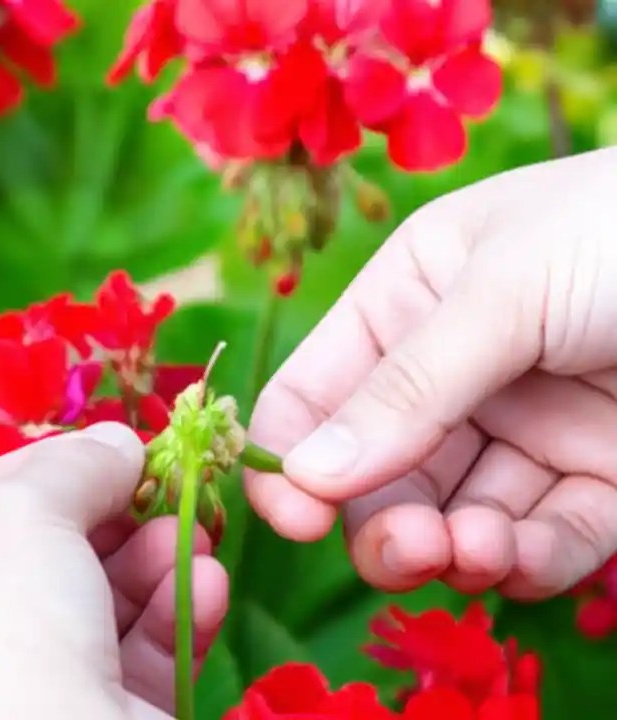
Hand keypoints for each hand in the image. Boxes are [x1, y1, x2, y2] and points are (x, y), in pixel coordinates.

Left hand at [0, 423, 228, 719]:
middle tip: (163, 481)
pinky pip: (135, 659)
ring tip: (194, 531)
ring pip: (95, 605)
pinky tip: (207, 584)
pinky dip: (174, 615)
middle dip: (107, 511)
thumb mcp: (20, 515)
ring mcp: (19, 701)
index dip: (25, 466)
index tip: (95, 445)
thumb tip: (116, 444)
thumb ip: (68, 466)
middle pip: (35, 554)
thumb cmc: (2, 639)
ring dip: (152, 557)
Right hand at [247, 147, 616, 599]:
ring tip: (468, 555)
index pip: (315, 393)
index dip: (288, 456)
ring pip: (451, 517)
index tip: (291, 516)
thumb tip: (301, 474)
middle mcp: (455, 370)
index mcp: (410, 298)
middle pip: (377, 472)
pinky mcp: (600, 481)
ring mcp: (527, 428)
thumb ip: (406, 387)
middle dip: (380, 518)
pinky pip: (537, 540)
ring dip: (447, 549)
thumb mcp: (505, 288)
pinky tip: (515, 559)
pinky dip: (520, 563)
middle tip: (404, 550)